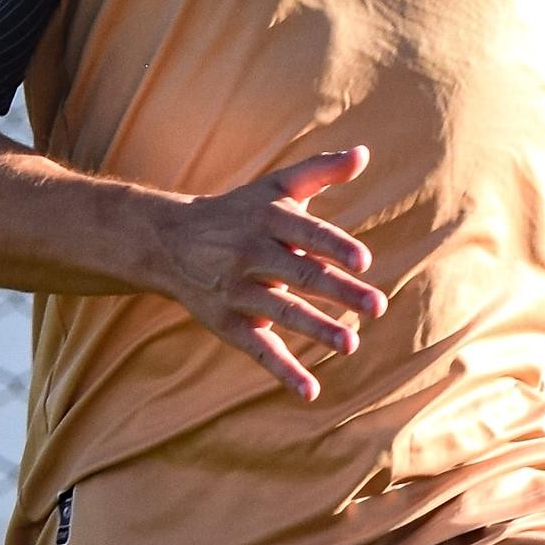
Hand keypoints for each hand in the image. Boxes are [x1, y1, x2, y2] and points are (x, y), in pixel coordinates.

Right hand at [149, 144, 383, 401]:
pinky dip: (284, 371)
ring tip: (350, 345)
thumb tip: (364, 153)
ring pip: (282, 312)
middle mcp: (251, 255)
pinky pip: (259, 349)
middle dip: (339, 291)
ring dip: (317, 329)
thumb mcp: (274, 188)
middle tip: (377, 306)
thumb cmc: (236, 212)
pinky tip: (311, 391)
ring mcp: (239, 292)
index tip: (364, 262)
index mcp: (268, 220)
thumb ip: (320, 171)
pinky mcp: (229, 323)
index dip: (335, 247)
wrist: (167, 241)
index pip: (307, 234)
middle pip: (300, 274)